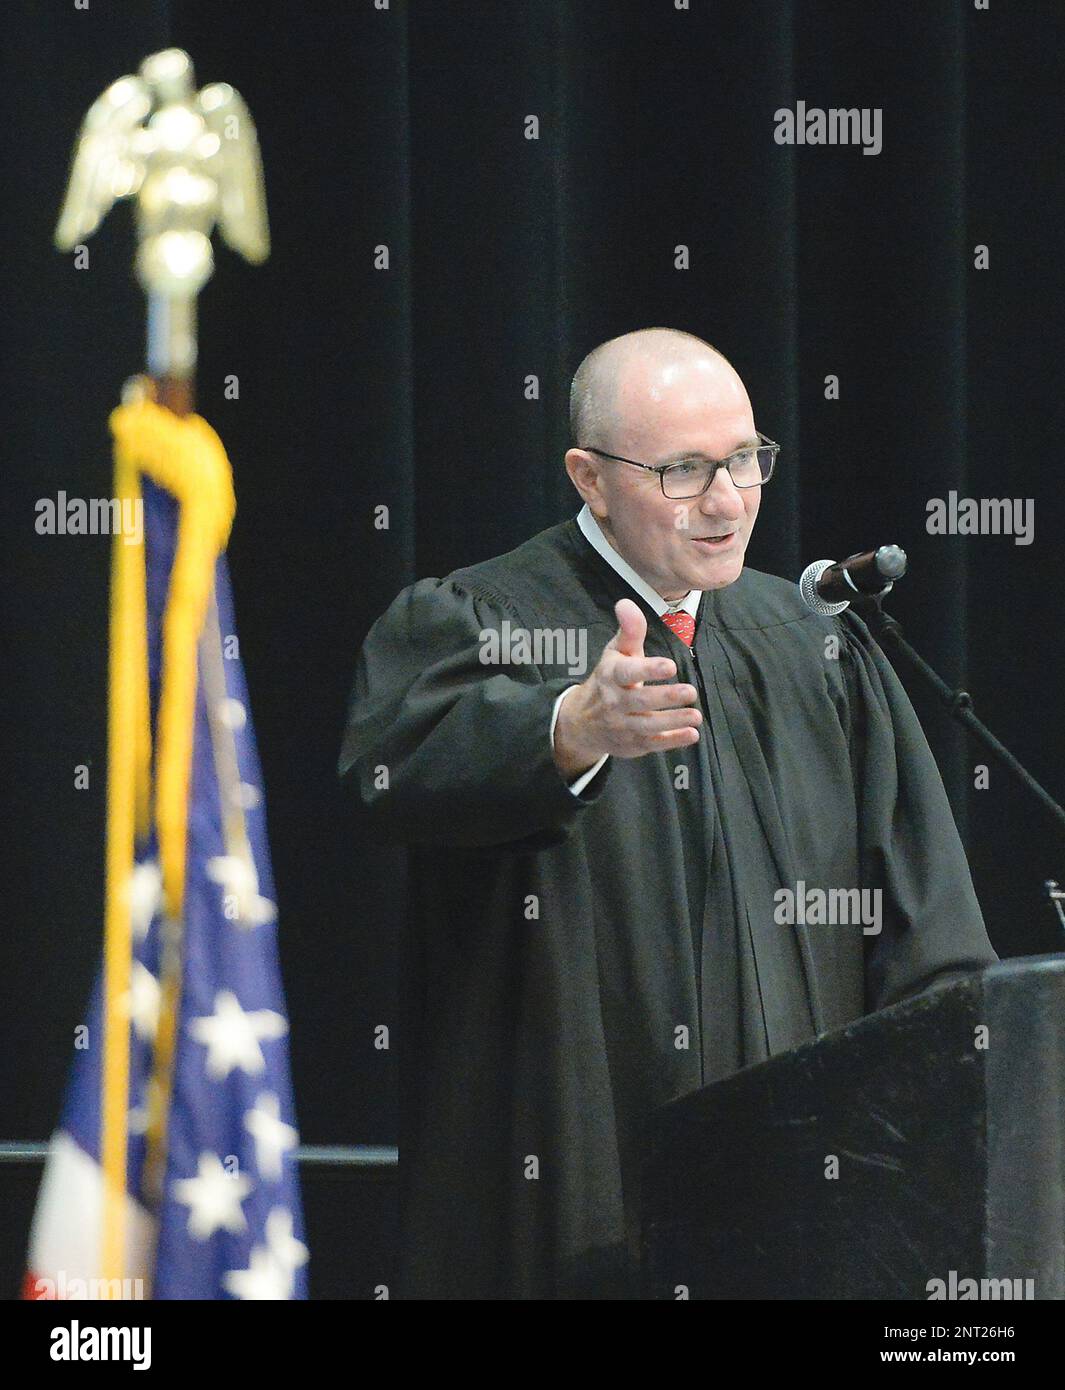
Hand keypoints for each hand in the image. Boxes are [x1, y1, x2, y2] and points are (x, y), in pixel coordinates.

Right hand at [553, 598, 701, 777]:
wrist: (581, 722)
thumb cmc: (609, 680)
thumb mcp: (616, 653)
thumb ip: (629, 631)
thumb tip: (626, 603)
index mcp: (612, 676)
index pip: (628, 673)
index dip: (648, 670)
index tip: (670, 666)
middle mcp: (615, 702)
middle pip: (640, 701)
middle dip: (665, 697)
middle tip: (690, 691)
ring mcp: (623, 725)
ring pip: (648, 725)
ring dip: (673, 721)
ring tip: (696, 715)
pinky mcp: (632, 744)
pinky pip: (652, 744)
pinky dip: (672, 741)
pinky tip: (691, 734)